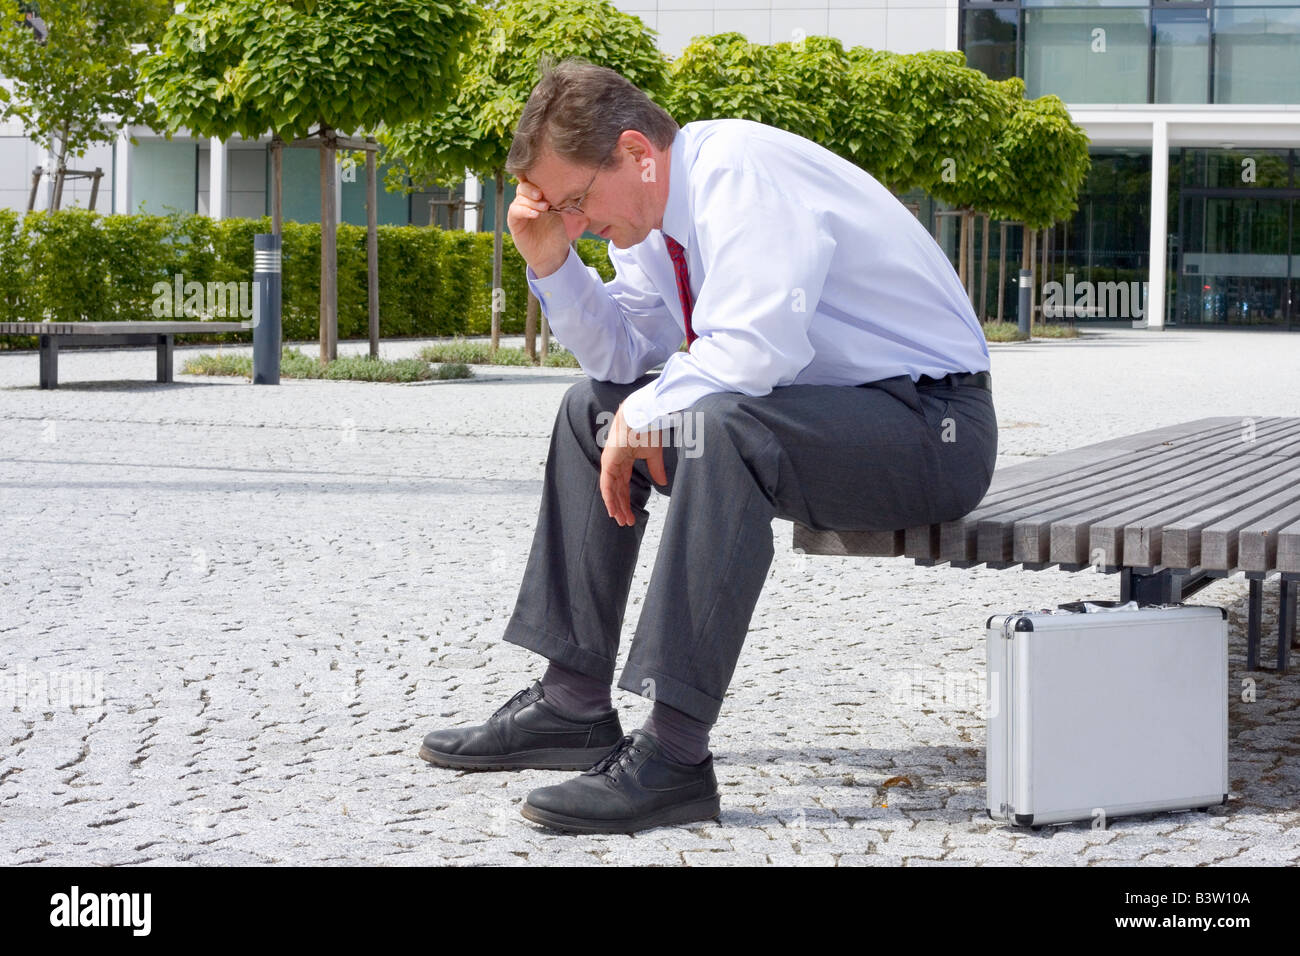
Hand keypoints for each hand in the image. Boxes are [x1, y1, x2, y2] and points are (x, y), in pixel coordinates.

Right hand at [507, 176, 572, 277]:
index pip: (536, 179)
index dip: (540, 177)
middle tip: (543, 194)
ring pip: (520, 197)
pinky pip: (515, 211)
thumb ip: (572, 205)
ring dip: (531, 200)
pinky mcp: (515, 222)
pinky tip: (535, 214)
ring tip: (544, 207)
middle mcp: (528, 200)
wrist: (552, 256)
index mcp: (541, 195)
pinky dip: (524, 210)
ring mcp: (520, 209)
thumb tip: (584, 194)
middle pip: (525, 184)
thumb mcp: (569, 217)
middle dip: (533, 187)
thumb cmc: (560, 234)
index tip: (552, 181)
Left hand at [600, 404, 668, 526]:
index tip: (632, 515)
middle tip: (625, 522)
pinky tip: (613, 510)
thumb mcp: (654, 455)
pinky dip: (609, 498)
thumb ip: (656, 469)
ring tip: (620, 520)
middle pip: (617, 490)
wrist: (642, 416)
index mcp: (624, 460)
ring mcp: (610, 462)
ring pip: (610, 490)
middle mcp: (615, 463)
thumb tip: (663, 484)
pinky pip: (607, 484)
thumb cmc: (647, 429)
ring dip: (615, 506)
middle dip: (621, 507)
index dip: (627, 500)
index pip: (623, 485)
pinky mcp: (608, 462)